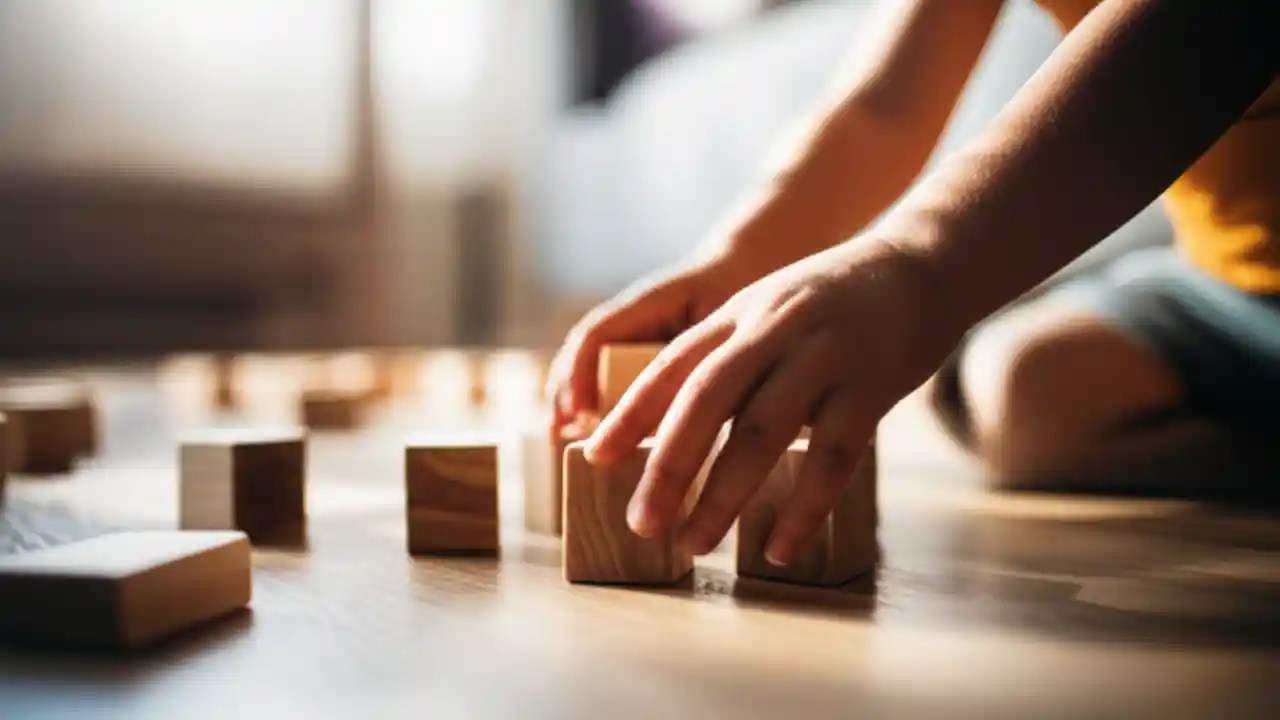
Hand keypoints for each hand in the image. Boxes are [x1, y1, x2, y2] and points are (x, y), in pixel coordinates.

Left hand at [583, 238, 951, 565]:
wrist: (924, 263)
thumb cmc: (836, 299)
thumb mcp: (770, 306)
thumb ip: (729, 352)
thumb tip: (677, 421)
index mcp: (741, 313)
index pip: (672, 366)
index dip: (629, 414)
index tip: (592, 457)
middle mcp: (774, 330)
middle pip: (705, 402)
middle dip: (666, 466)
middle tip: (641, 522)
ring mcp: (823, 357)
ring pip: (761, 433)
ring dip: (722, 496)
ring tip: (694, 543)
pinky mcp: (871, 388)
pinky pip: (831, 457)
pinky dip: (802, 508)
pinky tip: (778, 549)